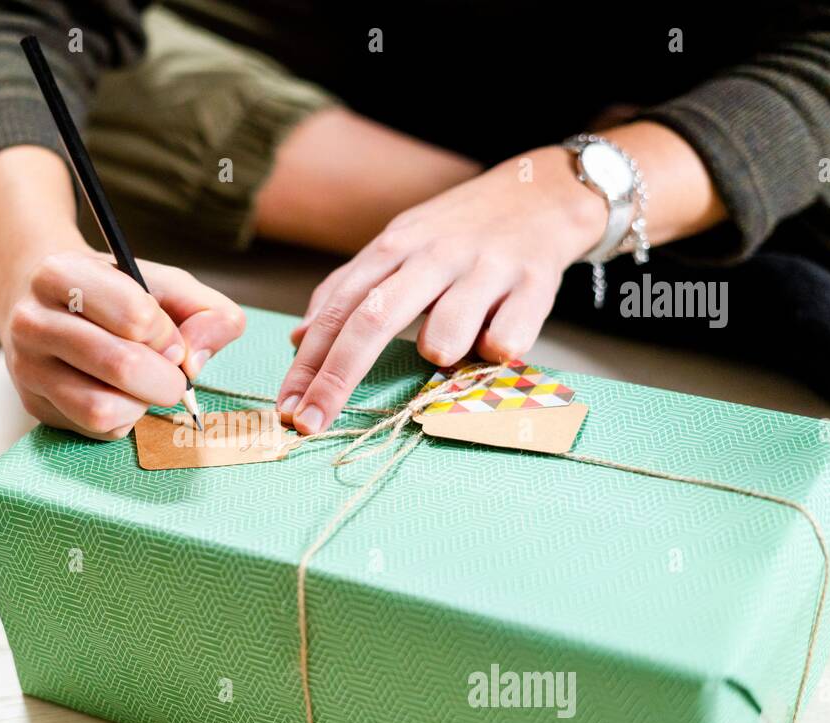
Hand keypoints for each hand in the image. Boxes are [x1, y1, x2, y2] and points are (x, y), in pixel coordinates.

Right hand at [0, 246, 244, 439]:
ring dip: (140, 404)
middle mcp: (33, 321)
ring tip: (142, 385)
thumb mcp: (167, 285)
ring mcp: (27, 367)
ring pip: (101, 409)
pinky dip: (122, 418)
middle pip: (121, 367)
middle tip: (171, 374)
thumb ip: (207, 313)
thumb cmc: (116, 293)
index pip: (136, 318)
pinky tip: (118, 394)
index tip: (169, 337)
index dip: (169, 335)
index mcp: (61, 274)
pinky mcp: (34, 404)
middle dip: (165, 379)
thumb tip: (194, 362)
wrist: (47, 301)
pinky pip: (93, 429)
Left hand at [276, 145, 604, 433]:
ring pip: (444, 335)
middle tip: (312, 422)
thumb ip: (349, 288)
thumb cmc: (460, 231)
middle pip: (372, 320)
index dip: (307, 362)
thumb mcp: (398, 244)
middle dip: (336, 378)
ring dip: (439, 354)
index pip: (338, 309)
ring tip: (452, 346)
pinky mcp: (535, 283)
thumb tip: (299, 337)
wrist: (543, 191)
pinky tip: (498, 337)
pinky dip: (497, 351)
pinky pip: (506, 341)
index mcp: (394, 246)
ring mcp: (485, 268)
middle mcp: (434, 255)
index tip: (286, 407)